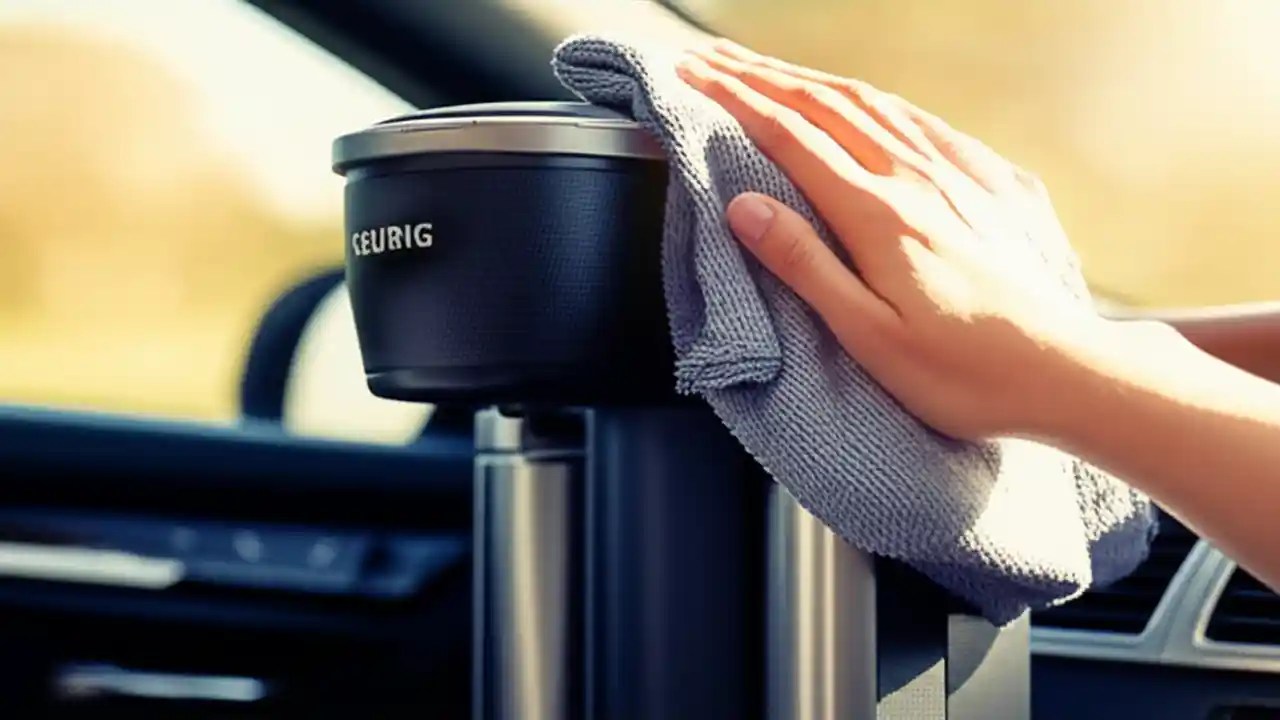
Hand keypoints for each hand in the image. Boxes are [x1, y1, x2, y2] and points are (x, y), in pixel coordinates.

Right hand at [675, 41, 1174, 442]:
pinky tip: (863, 100)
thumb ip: (804, 264)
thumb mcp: (869, 334)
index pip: (790, 136)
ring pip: (870, 102)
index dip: (735, 100)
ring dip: (811, 79)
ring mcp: (958, 173)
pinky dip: (871, 98)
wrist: (1065, 373)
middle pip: (824, 105)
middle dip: (760, 76)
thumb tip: (745, 207)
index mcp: (878, 214)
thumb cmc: (964, 372)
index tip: (693, 77)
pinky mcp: (990, 181)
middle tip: (711, 59)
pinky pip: (919, 119)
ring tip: (769, 69)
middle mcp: (917, 177)